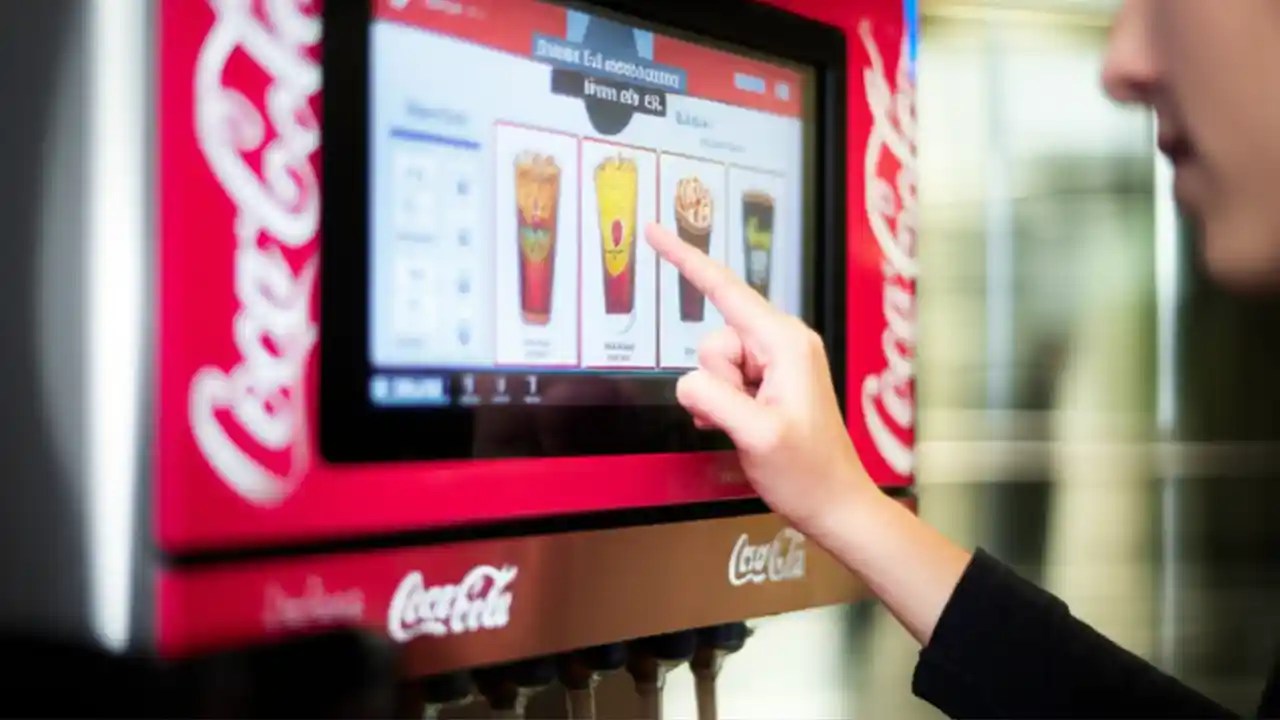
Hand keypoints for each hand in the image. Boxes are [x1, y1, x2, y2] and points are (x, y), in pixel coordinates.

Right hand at [645, 222, 875, 536]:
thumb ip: (713, 398)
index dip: (686, 260)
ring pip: (713, 363)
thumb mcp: (756, 435)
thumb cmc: (806, 473)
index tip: (657, 232)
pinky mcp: (770, 380)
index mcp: (785, 342)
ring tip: (746, 425)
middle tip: (742, 416)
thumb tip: (688, 381)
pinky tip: (741, 426)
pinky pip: (723, 380)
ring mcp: (777, 361)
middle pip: (713, 339)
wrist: (833, 504)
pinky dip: (722, 405)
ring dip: (718, 398)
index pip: (725, 289)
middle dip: (714, 381)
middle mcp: (783, 341)